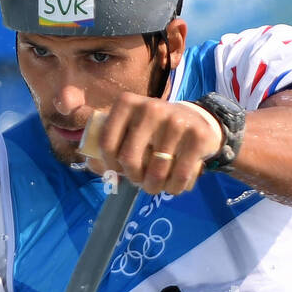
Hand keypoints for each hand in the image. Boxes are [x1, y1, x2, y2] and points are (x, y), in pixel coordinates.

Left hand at [80, 93, 222, 194]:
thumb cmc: (154, 130)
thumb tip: (94, 165)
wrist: (197, 120)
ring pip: (156, 172)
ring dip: (155, 187)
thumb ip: (108, 145)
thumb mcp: (129, 129)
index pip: (106, 143)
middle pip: (129, 160)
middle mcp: (151, 108)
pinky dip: (175, 188)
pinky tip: (174, 184)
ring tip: (158, 184)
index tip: (119, 171)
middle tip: (141, 180)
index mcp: (127, 103)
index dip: (109, 165)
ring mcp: (176, 121)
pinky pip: (180, 176)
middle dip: (134, 178)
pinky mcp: (197, 136)